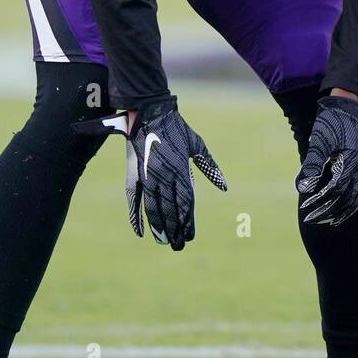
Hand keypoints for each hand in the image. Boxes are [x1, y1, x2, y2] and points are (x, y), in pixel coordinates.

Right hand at [88, 95, 226, 250]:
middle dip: (175, 230)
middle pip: (170, 210)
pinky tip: (141, 232)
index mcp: (181, 169)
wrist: (150, 111)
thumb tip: (223, 187)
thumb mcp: (197, 145)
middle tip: (178, 246)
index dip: (188, 222)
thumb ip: (210, 167)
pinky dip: (136, 216)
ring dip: (159, 227)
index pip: (186, 203)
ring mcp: (147, 175)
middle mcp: (164, 175)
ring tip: (164, 242)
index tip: (190, 237)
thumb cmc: (176, 128)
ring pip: (153, 208)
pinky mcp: (134, 173)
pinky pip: (134, 199)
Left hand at [295, 93, 357, 226]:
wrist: (348, 106)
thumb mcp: (319, 141)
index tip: (305, 208)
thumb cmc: (331, 122)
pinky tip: (340, 210)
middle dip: (328, 211)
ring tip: (327, 221)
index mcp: (350, 161)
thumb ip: (311, 165)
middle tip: (311, 219)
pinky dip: (351, 204)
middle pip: (346, 198)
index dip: (319, 201)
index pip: (334, 190)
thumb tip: (303, 189)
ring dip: (341, 212)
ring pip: (356, 198)